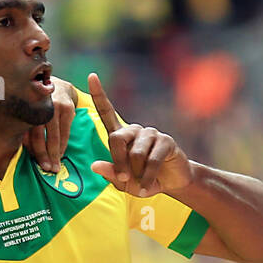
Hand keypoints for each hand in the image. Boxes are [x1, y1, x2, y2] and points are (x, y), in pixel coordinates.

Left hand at [23, 76, 74, 173]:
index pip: (28, 134)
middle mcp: (39, 106)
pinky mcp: (67, 108)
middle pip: (41, 136)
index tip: (36, 165)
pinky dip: (63, 145)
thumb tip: (25, 153)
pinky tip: (61, 154)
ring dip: (55, 153)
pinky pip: (65, 131)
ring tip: (56, 167)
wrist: (58, 87)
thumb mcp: (29, 112)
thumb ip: (26, 130)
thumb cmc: (39, 106)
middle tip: (48, 170)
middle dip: (44, 155)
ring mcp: (54, 106)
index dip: (33, 150)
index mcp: (26, 109)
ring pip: (54, 135)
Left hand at [86, 71, 192, 196]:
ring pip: (135, 153)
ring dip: (136, 173)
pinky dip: (147, 178)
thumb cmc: (143, 181)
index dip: (99, 95)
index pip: (107, 113)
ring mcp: (151, 134)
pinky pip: (151, 160)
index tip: (91, 76)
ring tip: (141, 182)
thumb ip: (110, 174)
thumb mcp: (123, 182)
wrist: (171, 183)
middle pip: (117, 139)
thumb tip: (95, 165)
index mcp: (121, 137)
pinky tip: (148, 186)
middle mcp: (135, 131)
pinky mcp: (166, 141)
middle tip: (124, 179)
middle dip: (118, 163)